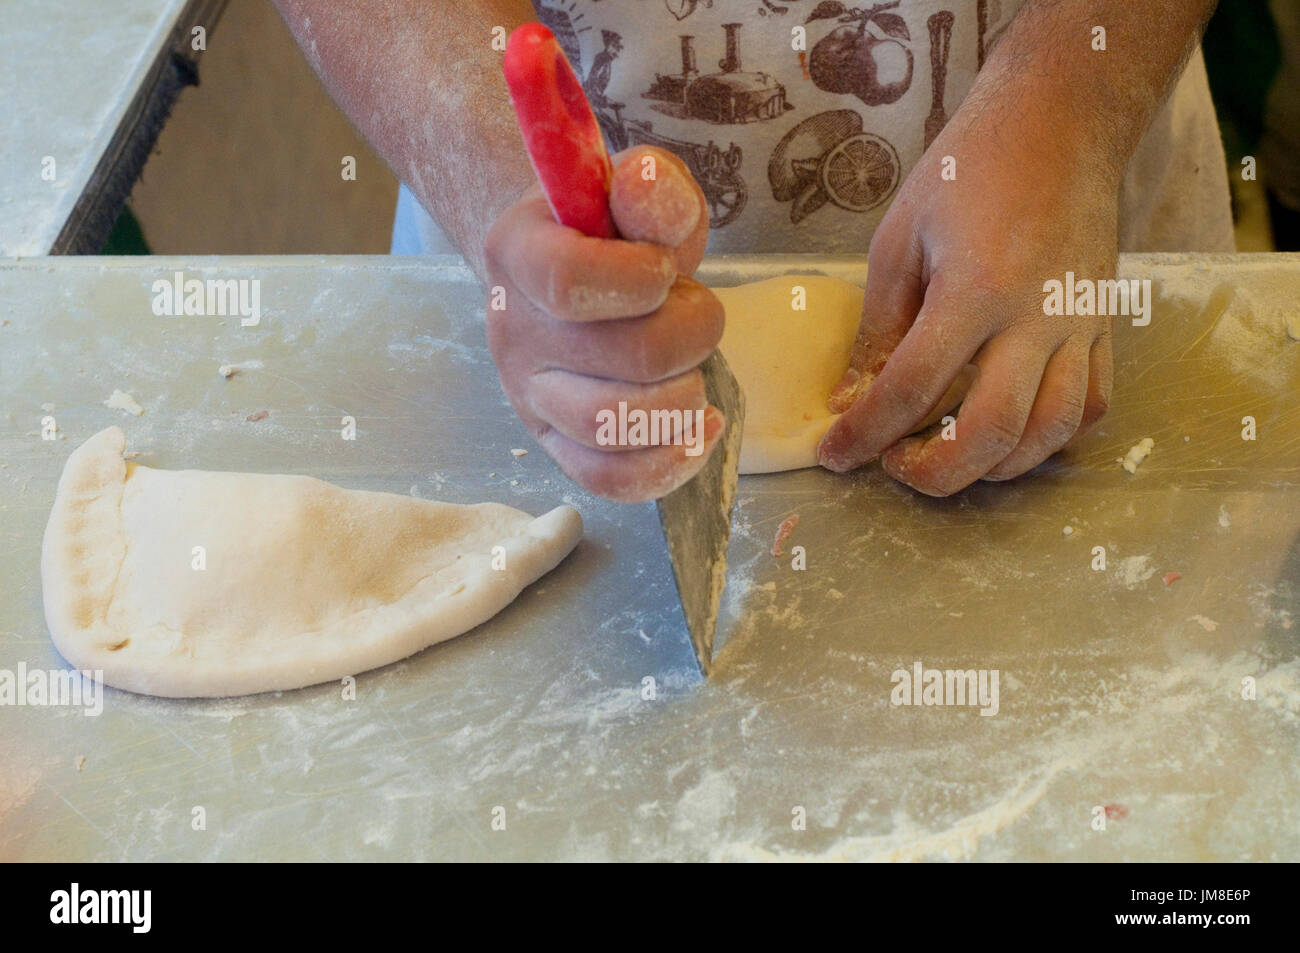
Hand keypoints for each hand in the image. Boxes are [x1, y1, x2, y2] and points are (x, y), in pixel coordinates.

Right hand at [484, 147, 722, 501]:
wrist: (562, 270)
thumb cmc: (607, 228)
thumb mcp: (630, 187)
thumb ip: (651, 187)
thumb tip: (649, 188)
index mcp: (518, 254)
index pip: (569, 280)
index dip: (640, 279)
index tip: (664, 268)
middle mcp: (512, 332)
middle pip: (624, 357)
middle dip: (692, 334)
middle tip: (694, 312)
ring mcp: (529, 396)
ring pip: (614, 425)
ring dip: (683, 398)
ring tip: (690, 370)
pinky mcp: (554, 443)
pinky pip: (608, 478)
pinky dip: (669, 462)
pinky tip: (700, 427)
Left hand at [817, 113, 1115, 495]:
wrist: (1060, 123)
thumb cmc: (968, 171)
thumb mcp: (900, 240)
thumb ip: (877, 327)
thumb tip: (850, 399)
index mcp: (975, 290)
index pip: (911, 387)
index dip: (865, 434)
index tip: (835, 455)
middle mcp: (1036, 317)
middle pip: (990, 432)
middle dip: (934, 472)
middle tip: (895, 468)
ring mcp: (1079, 325)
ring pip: (1049, 432)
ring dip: (994, 467)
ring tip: (947, 456)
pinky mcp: (1105, 324)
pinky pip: (1091, 406)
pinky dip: (1050, 438)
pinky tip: (1009, 435)